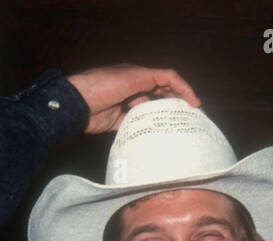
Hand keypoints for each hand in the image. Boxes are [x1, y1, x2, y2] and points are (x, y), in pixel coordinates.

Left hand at [65, 65, 199, 133]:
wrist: (77, 104)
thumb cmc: (103, 85)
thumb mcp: (132, 77)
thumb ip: (154, 79)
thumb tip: (172, 85)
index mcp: (137, 73)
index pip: (167, 78)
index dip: (183, 88)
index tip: (195, 103)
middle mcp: (133, 87)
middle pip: (160, 94)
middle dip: (176, 103)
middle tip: (190, 115)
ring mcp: (126, 104)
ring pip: (150, 110)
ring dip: (162, 116)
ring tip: (176, 126)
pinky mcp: (118, 121)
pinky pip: (138, 124)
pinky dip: (147, 128)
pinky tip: (156, 134)